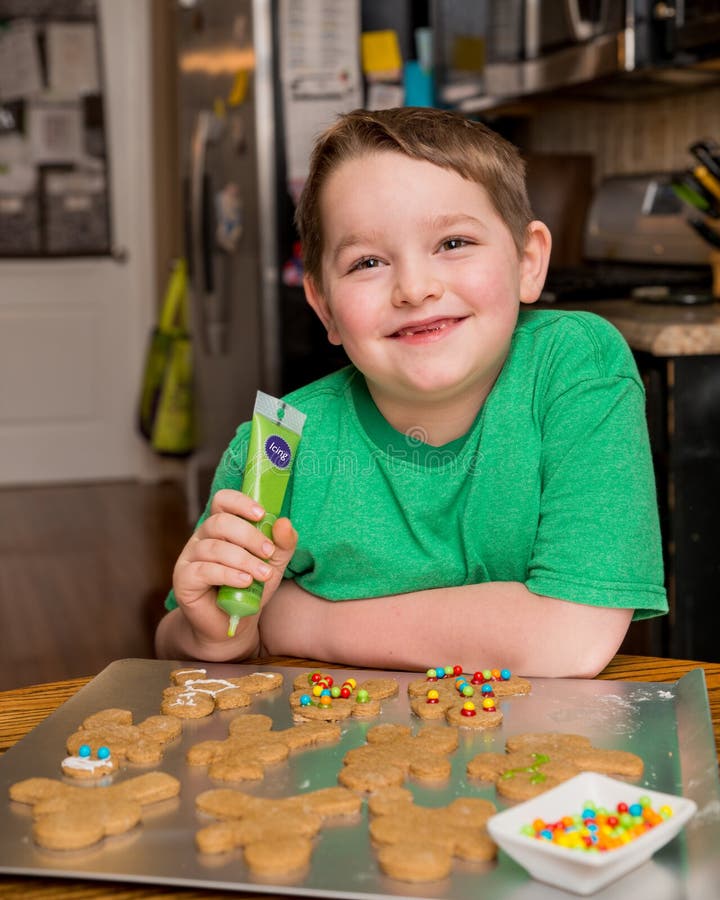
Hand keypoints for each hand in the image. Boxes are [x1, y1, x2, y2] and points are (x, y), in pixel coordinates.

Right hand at [172, 488, 297, 645]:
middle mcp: (201, 538)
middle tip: (268, 552)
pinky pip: (204, 570)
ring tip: (262, 574)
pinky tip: (245, 582)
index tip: (262, 514)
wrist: (232, 625)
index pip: (223, 501)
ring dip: (243, 559)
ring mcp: (189, 558)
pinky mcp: (184, 580)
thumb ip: (282, 544)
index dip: (240, 502)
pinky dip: (228, 574)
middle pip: (219, 522)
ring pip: (214, 547)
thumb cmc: (250, 589)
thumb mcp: (272, 564)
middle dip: (249, 535)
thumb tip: (284, 523)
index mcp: (220, 527)